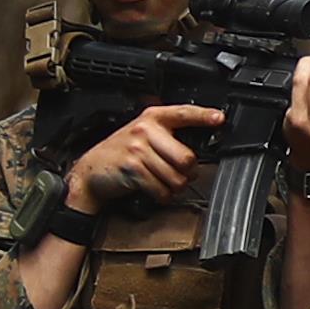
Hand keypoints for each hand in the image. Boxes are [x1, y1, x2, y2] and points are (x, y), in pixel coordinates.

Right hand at [68, 101, 209, 211]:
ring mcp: (138, 149)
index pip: (183, 113)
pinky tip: (153, 189)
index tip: (219, 118)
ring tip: (163, 182)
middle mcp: (145, 130)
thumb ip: (167, 135)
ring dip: (174, 187)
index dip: (203, 116)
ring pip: (176, 177)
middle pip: (186, 157)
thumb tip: (197, 149)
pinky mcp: (133, 169)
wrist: (90, 171)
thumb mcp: (142, 135)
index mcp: (152, 117)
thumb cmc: (120, 154)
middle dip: (188, 173)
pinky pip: (162, 189)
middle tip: (180, 173)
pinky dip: (162, 196)